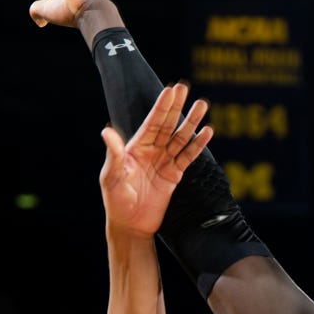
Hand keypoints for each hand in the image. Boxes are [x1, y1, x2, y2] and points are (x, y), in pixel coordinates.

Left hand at [99, 82, 211, 236]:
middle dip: (177, 107)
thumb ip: (113, 154)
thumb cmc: (115, 200)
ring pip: (180, 138)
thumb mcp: (111, 177)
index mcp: (135, 148)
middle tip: (185, 88)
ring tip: (203, 105)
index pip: (151, 123)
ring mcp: (164, 162)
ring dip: (191, 122)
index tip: (170, 90)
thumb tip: (106, 131)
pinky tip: (207, 132)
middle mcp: (151, 151)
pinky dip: (197, 144)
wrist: (130, 225)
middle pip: (167, 125)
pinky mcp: (174, 175)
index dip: (161, 107)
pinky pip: (188, 156)